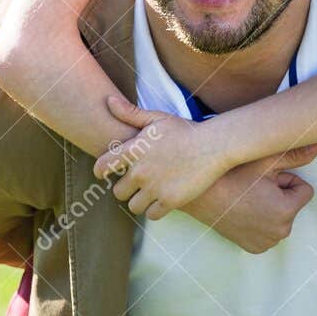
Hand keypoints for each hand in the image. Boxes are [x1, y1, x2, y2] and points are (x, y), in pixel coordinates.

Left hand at [94, 95, 238, 216]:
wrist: (215, 145)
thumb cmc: (186, 130)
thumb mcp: (158, 118)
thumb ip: (130, 113)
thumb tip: (108, 100)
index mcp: (134, 150)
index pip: (102, 167)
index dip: (102, 171)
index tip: (107, 173)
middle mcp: (140, 171)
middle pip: (118, 192)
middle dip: (127, 188)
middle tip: (139, 183)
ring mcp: (155, 188)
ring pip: (133, 206)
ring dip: (141, 201)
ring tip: (151, 193)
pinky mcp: (171, 200)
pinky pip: (151, 215)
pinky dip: (155, 210)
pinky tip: (164, 199)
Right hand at [183, 155, 316, 253]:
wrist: (201, 195)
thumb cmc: (233, 174)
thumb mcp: (266, 161)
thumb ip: (296, 155)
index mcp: (286, 211)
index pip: (304, 191)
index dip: (287, 180)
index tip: (265, 179)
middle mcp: (280, 232)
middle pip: (293, 205)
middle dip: (280, 195)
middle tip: (254, 189)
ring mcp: (266, 243)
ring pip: (282, 217)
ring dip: (272, 208)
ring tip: (248, 200)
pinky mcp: (254, 248)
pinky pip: (270, 231)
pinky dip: (262, 222)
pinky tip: (245, 213)